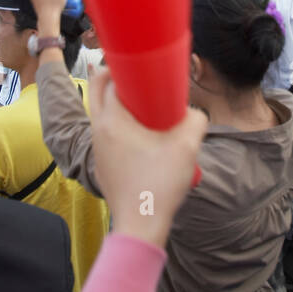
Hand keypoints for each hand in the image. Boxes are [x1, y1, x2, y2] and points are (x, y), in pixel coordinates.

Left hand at [88, 67, 207, 245]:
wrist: (140, 224)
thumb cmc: (159, 183)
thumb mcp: (187, 146)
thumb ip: (195, 120)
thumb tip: (194, 113)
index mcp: (112, 120)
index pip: (107, 79)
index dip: (123, 68)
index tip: (140, 66)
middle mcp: (98, 131)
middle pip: (97, 93)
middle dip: (113, 80)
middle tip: (137, 79)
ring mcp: (97, 150)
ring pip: (101, 115)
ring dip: (117, 105)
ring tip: (144, 110)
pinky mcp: (102, 165)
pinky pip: (106, 136)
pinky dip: (118, 128)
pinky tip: (141, 139)